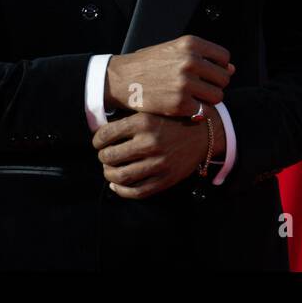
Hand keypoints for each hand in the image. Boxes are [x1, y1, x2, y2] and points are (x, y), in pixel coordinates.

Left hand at [92, 108, 219, 199]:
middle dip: (102, 157)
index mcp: (143, 122)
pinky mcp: (166, 179)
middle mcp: (150, 142)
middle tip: (104, 156)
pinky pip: (137, 191)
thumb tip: (100, 131)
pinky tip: (117, 185)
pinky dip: (122, 191)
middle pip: (110, 156)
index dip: (96, 140)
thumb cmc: (173, 120)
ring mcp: (158, 163)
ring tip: (109, 170)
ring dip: (109, 174)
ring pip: (121, 176)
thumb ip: (129, 118)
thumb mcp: (152, 110)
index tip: (97, 142)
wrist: (204, 133)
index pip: (106, 135)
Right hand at [105, 35, 233, 116]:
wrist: (121, 78)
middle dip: (214, 85)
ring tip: (192, 98)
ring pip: (217, 96)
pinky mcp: (180, 103)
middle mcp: (190, 61)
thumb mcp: (174, 50)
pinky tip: (183, 107)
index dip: (218, 67)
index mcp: (190, 44)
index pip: (224, 58)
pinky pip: (203, 110)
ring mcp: (186, 83)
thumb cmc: (148, 64)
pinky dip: (196, 112)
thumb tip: (231, 68)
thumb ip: (202, 57)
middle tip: (199, 89)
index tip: (207, 74)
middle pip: (224, 78)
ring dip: (208, 100)